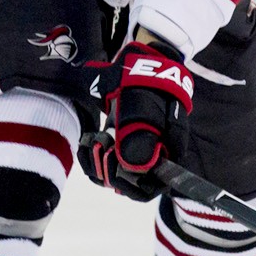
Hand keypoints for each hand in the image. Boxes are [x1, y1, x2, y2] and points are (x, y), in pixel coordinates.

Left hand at [78, 39, 192, 200]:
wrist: (143, 67)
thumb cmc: (148, 88)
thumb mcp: (144, 111)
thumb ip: (139, 139)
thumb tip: (131, 167)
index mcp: (166, 156)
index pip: (148, 188)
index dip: (130, 186)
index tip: (114, 171)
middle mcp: (151, 160)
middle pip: (127, 183)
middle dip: (108, 170)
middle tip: (100, 147)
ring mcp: (135, 152)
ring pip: (113, 173)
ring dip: (97, 164)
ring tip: (93, 142)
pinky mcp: (121, 145)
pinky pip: (105, 161)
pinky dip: (93, 155)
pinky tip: (88, 141)